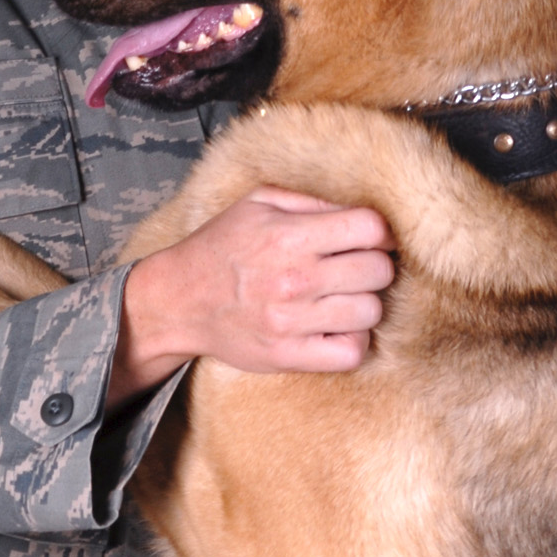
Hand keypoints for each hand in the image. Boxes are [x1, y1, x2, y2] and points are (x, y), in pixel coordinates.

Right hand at [108, 187, 395, 407]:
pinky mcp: (288, 355)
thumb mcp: (257, 203)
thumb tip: (360, 209)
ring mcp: (291, 321)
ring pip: (371, 312)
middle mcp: (293, 278)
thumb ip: (310, 201)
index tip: (368, 239)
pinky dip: (354, 341)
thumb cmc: (221, 246)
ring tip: (345, 298)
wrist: (178, 300)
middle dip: (375, 266)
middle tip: (357, 268)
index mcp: (288, 236)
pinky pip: (351, 353)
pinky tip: (338, 328)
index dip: (379, 233)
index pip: (370, 229)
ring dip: (365, 304)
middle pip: (378, 271)